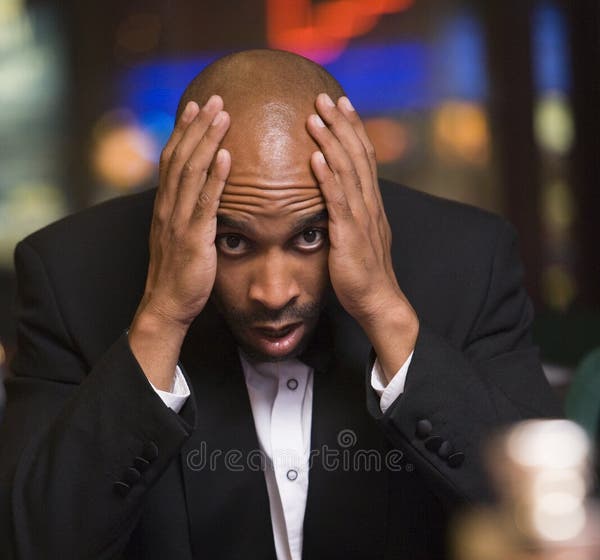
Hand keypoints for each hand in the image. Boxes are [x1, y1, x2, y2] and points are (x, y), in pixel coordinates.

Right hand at [136, 95, 230, 332]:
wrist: (167, 306)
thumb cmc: (179, 278)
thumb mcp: (181, 241)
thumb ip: (190, 219)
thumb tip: (206, 206)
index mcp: (164, 207)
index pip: (171, 160)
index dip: (183, 132)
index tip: (196, 108)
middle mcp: (167, 208)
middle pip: (180, 157)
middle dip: (197, 126)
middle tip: (214, 99)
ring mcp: (178, 222)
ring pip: (191, 172)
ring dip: (207, 141)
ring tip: (223, 115)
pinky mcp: (192, 238)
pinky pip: (204, 201)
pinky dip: (215, 176)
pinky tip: (227, 156)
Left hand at [307, 94, 418, 379]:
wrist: (377, 302)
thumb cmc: (363, 277)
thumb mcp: (357, 240)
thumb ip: (347, 218)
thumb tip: (333, 206)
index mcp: (372, 204)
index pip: (364, 158)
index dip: (353, 130)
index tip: (341, 106)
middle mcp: (370, 205)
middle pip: (357, 155)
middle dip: (341, 124)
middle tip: (325, 98)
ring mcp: (361, 218)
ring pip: (347, 171)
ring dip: (331, 141)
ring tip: (315, 117)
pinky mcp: (350, 234)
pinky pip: (337, 199)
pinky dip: (327, 176)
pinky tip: (315, 157)